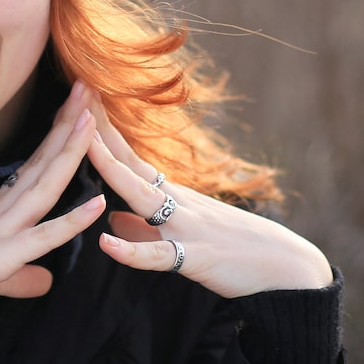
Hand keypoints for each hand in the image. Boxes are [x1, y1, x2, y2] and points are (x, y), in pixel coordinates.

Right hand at [0, 81, 105, 306]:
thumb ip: (18, 278)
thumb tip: (48, 283)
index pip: (36, 166)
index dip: (58, 136)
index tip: (78, 107)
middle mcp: (2, 210)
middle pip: (43, 163)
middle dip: (68, 126)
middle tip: (88, 88)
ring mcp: (3, 230)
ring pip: (46, 187)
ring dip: (69, 153)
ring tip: (90, 119)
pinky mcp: (2, 256)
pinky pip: (42, 237)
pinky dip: (70, 221)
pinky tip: (97, 204)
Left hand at [86, 96, 333, 297]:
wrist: (288, 270)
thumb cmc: (235, 250)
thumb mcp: (184, 234)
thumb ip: (144, 229)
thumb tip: (112, 221)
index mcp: (170, 195)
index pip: (128, 155)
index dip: (102, 129)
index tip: (78, 98)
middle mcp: (175, 201)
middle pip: (129, 161)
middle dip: (100, 131)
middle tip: (76, 93)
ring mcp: (186, 225)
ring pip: (143, 195)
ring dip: (112, 169)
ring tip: (83, 145)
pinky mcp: (197, 257)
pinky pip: (160, 255)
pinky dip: (132, 250)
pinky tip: (105, 242)